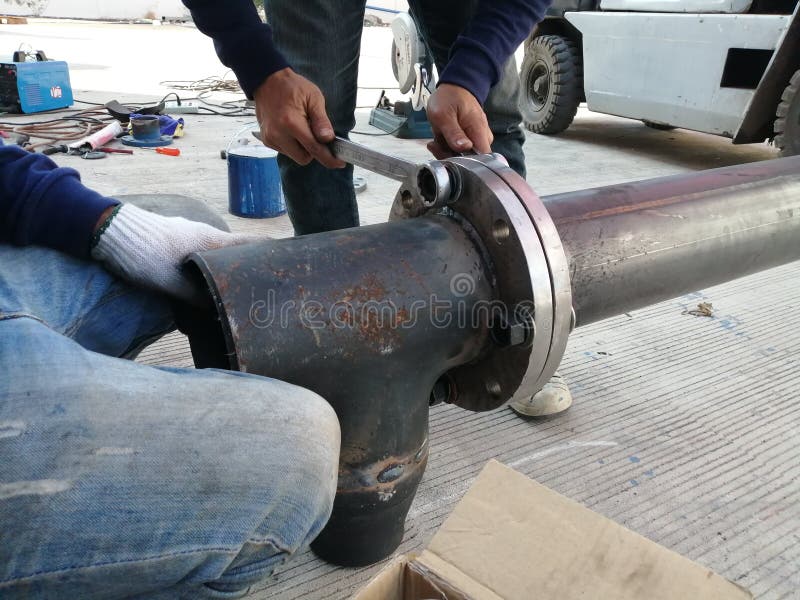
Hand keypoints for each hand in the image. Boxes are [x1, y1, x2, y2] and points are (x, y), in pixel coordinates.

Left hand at [91, 204, 255, 304]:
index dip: (271, 251)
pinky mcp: (173, 238)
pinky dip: (208, 264)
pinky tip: (202, 281)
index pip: (251, 243)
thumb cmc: (141, 253)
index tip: (288, 263)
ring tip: (233, 288)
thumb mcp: (170, 282)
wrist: (105, 230)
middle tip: (261, 285)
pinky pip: (200, 251)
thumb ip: (196, 297)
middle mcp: (203, 233)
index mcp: (210, 239)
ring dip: (226, 266)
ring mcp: (188, 233)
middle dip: (250, 264)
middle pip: (236, 248)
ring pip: (217, 251)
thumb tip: (219, 311)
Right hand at [253, 68, 344, 168]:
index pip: (314, 149)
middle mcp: (278, 134)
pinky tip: (292, 130)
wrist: (267, 81)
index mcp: (291, 123)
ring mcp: (271, 138)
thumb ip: (321, 120)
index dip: (328, 158)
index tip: (339, 163)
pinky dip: (293, 145)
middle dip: (314, 151)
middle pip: (304, 158)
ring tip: (302, 128)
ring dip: (303, 148)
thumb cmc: (292, 87)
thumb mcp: (313, 98)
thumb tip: (328, 139)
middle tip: (317, 135)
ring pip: (295, 156)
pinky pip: (286, 151)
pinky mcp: (267, 140)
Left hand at [425, 83, 492, 157]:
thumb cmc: (449, 98)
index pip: (483, 158)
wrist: (454, 86)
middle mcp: (481, 137)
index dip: (467, 164)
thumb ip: (454, 132)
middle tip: (435, 144)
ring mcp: (475, 138)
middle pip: (470, 160)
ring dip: (445, 150)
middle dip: (449, 155)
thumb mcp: (444, 114)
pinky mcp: (468, 139)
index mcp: (478, 131)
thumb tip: (465, 147)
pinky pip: (458, 150)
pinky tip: (438, 138)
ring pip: (462, 156)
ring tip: (436, 137)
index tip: (449, 157)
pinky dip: (446, 146)